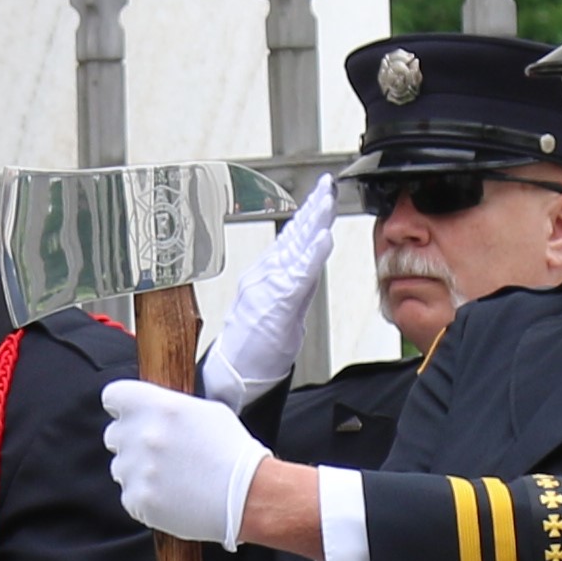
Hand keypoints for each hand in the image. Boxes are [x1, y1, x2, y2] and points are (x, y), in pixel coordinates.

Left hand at [101, 380, 268, 549]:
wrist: (248, 496)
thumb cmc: (233, 453)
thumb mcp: (207, 412)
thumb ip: (169, 407)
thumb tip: (152, 410)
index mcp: (157, 406)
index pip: (112, 396)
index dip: (122, 406)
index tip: (128, 414)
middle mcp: (141, 435)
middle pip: (113, 434)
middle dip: (131, 441)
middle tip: (159, 452)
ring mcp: (136, 469)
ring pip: (120, 467)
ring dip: (138, 471)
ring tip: (172, 477)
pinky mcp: (138, 499)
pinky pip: (129, 495)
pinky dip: (145, 497)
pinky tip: (172, 495)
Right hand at [201, 176, 337, 403]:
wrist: (234, 375)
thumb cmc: (252, 349)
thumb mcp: (272, 313)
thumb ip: (286, 289)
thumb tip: (301, 273)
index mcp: (267, 276)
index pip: (289, 240)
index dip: (306, 216)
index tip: (320, 195)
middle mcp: (267, 275)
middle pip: (294, 236)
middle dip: (313, 208)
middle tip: (327, 185)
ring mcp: (272, 286)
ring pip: (297, 247)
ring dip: (315, 222)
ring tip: (328, 200)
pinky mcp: (279, 302)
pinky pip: (300, 275)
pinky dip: (314, 255)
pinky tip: (325, 239)